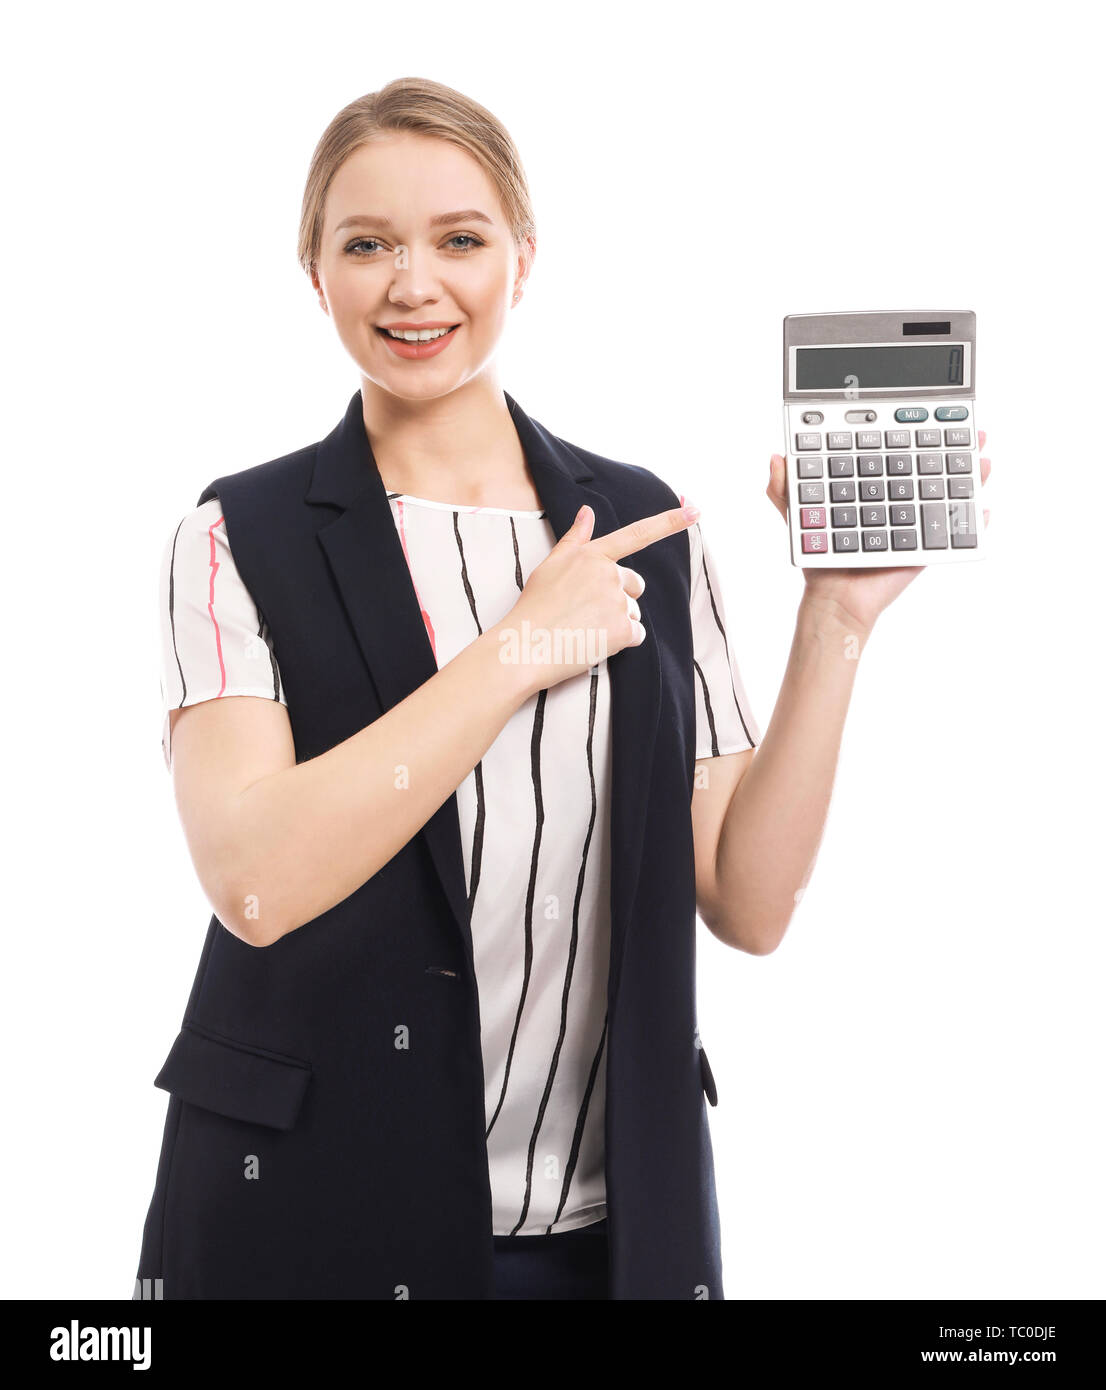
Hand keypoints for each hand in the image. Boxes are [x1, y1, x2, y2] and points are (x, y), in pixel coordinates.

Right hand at [495, 502, 698, 695]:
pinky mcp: (622, 629)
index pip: (636, 534)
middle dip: (621, 599)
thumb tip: (588, 512)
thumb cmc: (533, 607)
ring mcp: (616, 601)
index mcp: (591, 556)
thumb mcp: (549, 566)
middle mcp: (608, 574)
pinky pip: (636, 635)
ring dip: (616, 624)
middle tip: (588, 613)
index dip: (669, 522)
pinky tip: (594, 643)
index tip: (696, 511)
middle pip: (635, 586)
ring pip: (633, 613)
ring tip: (584, 630)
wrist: (523, 647)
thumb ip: (574, 539)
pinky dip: (620, 643)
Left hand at [767, 431, 992, 633]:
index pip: (895, 452)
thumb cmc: (819, 559)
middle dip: (954, 447)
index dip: (913, 432)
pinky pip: (954, 534)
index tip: (930, 415)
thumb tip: (776, 457)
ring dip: (969, 476)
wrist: (835, 599)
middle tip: (971, 431)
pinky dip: (974, 523)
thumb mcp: (798, 517)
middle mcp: (897, 500)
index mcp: (872, 487)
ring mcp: (914, 522)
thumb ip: (786, 487)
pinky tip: (984, 510)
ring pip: (946, 493)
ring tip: (983, 461)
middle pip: (930, 467)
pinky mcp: (925, 547)